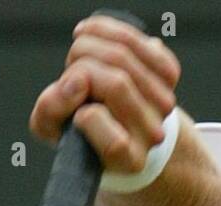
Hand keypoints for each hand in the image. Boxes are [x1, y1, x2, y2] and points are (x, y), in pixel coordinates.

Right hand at [29, 13, 181, 177]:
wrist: (113, 119)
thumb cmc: (80, 126)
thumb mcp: (52, 127)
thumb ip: (51, 109)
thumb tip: (75, 81)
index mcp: (127, 160)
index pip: (112, 139)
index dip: (86, 117)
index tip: (74, 111)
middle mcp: (151, 136)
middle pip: (115, 84)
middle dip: (81, 67)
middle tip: (72, 72)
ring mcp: (163, 104)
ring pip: (123, 56)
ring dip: (92, 45)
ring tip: (80, 55)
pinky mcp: (169, 74)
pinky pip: (136, 40)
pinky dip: (108, 30)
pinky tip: (94, 36)